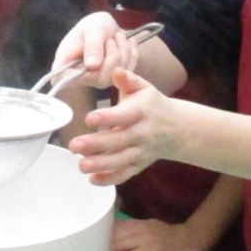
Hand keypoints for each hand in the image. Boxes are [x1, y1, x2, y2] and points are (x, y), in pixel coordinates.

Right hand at [53, 12, 137, 89]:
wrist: (106, 27)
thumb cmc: (93, 25)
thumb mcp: (92, 28)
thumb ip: (92, 46)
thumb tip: (92, 66)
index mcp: (64, 66)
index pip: (66, 79)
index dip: (83, 72)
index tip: (98, 52)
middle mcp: (80, 78)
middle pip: (101, 79)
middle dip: (112, 55)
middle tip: (111, 39)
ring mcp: (98, 81)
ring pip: (118, 74)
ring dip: (123, 51)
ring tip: (117, 37)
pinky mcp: (114, 80)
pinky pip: (130, 70)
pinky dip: (131, 53)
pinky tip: (127, 42)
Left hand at [69, 67, 174, 184]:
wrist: (177, 129)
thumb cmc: (153, 105)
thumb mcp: (144, 88)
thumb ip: (128, 80)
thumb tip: (115, 71)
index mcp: (141, 112)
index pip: (124, 116)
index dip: (107, 118)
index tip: (89, 118)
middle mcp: (142, 133)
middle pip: (119, 141)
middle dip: (96, 144)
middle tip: (73, 145)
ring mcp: (141, 152)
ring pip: (121, 161)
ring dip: (100, 165)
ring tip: (80, 165)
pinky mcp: (139, 165)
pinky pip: (125, 174)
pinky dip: (110, 179)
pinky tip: (92, 180)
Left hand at [106, 217, 201, 250]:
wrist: (190, 239)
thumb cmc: (167, 233)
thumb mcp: (148, 225)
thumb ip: (132, 228)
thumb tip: (113, 231)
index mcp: (138, 226)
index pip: (115, 233)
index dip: (102, 241)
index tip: (89, 248)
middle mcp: (141, 236)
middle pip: (117, 245)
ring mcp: (149, 249)